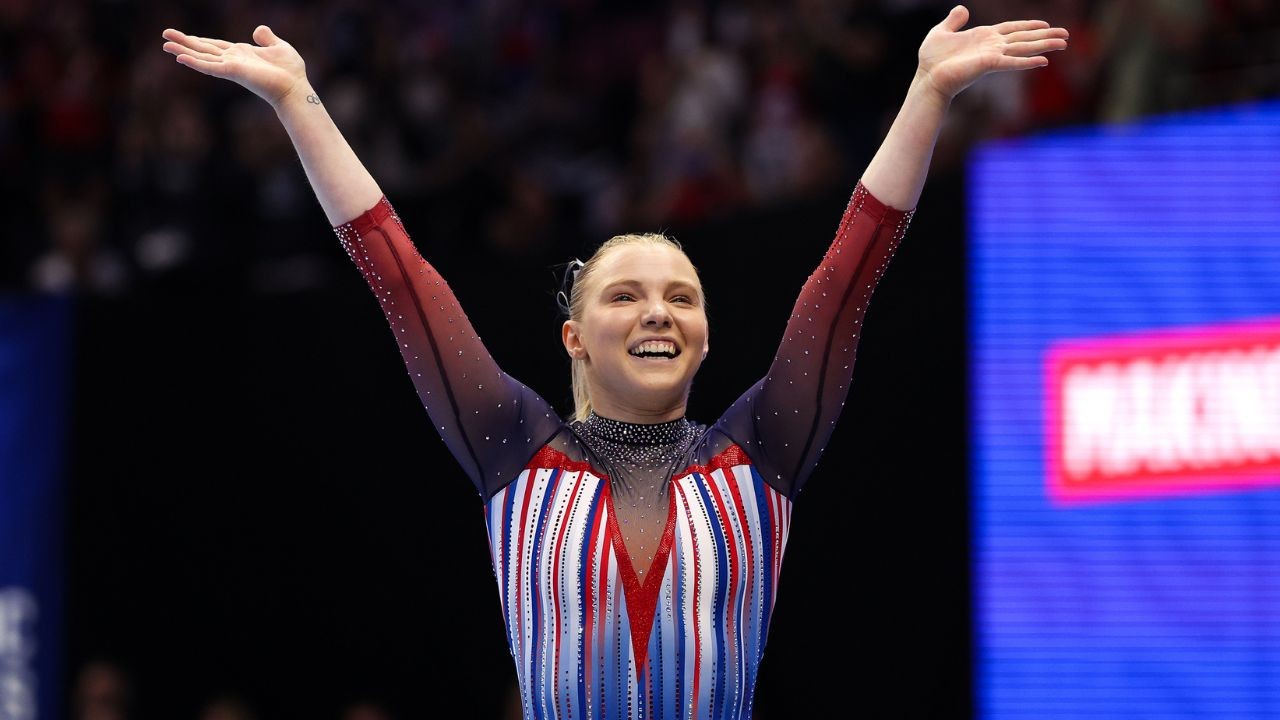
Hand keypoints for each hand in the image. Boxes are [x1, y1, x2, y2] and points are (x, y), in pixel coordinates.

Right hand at [162, 26, 307, 107]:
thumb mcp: (279, 47)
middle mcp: (233, 60)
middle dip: (185, 43)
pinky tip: (180, 58)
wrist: (295, 87)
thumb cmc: (291, 71)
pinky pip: (210, 67)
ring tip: (165, 44)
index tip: (184, 37)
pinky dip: (195, 63)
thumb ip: (267, 38)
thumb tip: (258, 29)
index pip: (215, 45)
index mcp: (241, 53)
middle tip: (165, 36)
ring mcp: (231, 66)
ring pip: (202, 57)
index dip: (200, 41)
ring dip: (183, 51)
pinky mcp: (232, 72)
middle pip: (203, 49)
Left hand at [916, 5, 1068, 99]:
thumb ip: (953, 21)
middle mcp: (992, 46)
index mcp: (984, 37)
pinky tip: (1044, 62)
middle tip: (1066, 36)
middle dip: (1045, 36)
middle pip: (1024, 38)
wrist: (927, 77)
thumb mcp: (941, 32)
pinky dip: (1027, 62)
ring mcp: (993, 55)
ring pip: (1024, 48)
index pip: (1011, 29)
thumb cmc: (932, 59)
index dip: (1028, 26)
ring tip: (1064, 44)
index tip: (1045, 25)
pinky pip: (1012, 62)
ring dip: (1044, 45)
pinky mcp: (989, 64)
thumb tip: (962, 9)